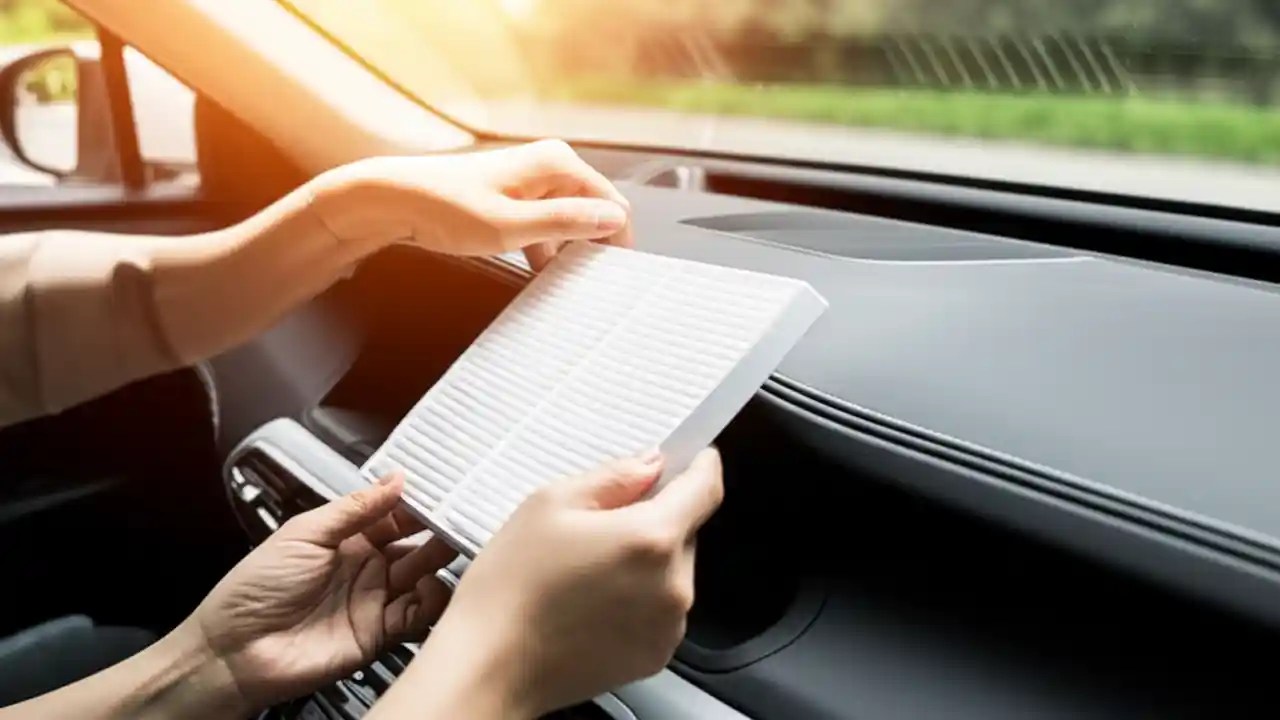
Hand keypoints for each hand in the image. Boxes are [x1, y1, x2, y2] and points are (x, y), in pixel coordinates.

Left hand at [187, 475, 455, 710]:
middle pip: (415, 547)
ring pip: (422, 579)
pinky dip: (431, 602)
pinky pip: (416, 616)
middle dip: (438, 532)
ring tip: (450, 548)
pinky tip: (430, 588)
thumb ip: (355, 508)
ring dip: (439, 564)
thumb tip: (396, 479)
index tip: (444, 490)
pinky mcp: (378, 635)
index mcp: (348, 540)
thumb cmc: (255, 589)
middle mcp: (366, 569)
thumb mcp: (304, 533)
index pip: (394, 517)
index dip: (418, 504)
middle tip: (460, 518)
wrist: (235, 651)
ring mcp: (374, 602)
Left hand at [307, 139, 632, 270]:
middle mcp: (551, 166)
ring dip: (568, 254)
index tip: (614, 279)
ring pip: (570, 223)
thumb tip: (614, 220)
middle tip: (588, 288)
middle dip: (593, 249)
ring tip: (564, 288)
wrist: (393, 200)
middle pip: (594, 214)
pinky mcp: (515, 197)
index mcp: (558, 164)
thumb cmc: (445, 209)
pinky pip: (546, 226)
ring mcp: (533, 180)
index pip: (613, 206)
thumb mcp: (511, 226)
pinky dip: (546, 250)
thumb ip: (566, 223)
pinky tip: (539, 277)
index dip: (617, 243)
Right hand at [383, 449, 723, 718]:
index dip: (702, 466)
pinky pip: (660, 609)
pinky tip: (591, 602)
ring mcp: (668, 626)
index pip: (706, 489)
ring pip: (671, 572)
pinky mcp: (655, 655)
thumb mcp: (550, 504)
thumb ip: (613, 478)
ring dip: (645, 562)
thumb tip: (649, 465)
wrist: (490, 666)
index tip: (697, 457)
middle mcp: (672, 585)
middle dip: (653, 520)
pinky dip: (637, 599)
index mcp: (651, 538)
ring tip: (586, 572)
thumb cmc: (510, 588)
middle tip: (599, 526)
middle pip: (684, 532)